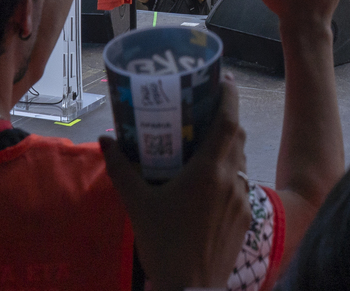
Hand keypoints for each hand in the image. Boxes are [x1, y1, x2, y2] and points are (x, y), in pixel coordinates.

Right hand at [97, 77, 250, 290]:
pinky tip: (211, 179)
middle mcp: (232, 179)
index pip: (229, 120)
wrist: (191, 290)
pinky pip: (242, 182)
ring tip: (206, 139)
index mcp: (209, 170)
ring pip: (241, 158)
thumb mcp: (138, 205)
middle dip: (227, 115)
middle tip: (208, 104)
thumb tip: (105, 140)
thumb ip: (121, 169)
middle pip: (237, 135)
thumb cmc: (164, 244)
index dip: (230, 96)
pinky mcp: (245, 217)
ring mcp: (243, 199)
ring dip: (229, 143)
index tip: (223, 79)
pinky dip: (230, 169)